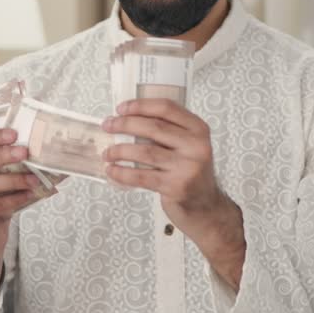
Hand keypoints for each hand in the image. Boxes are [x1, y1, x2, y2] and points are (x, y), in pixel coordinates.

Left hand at [101, 99, 236, 244]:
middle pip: (153, 127)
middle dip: (124, 124)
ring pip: (144, 152)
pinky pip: (141, 176)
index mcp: (199, 129)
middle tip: (107, 125)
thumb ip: (169, 132)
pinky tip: (112, 170)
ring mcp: (187, 167)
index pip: (167, 108)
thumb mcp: (189, 147)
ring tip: (107, 153)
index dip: (140, 105)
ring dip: (120, 150)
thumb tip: (128, 120)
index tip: (121, 108)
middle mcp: (196, 146)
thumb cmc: (190, 173)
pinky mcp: (175, 187)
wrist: (205, 207)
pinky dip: (122, 173)